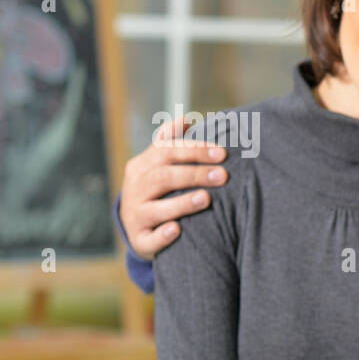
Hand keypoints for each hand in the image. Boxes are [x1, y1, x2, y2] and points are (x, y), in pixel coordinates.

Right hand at [120, 116, 227, 258]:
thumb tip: (187, 119)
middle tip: (222, 175)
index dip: (194, 150)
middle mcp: (136, 188)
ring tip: (205, 199)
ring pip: (155, 209)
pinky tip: (177, 230)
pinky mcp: (139, 240)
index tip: (222, 152)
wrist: (135, 226)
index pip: (167, 152)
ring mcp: (135, 215)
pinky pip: (149, 239)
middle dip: (194, 175)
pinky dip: (163, 236)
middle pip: (163, 177)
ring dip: (181, 203)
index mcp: (143, 166)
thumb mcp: (157, 164)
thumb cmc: (155, 188)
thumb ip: (170, 141)